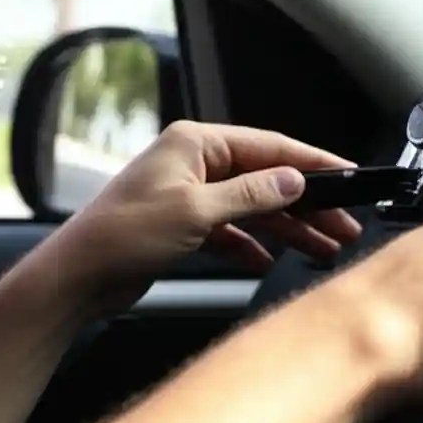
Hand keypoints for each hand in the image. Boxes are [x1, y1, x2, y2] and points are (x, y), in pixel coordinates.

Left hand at [55, 121, 362, 313]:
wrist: (75, 278)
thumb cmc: (121, 236)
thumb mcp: (195, 212)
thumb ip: (250, 195)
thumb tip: (294, 181)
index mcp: (196, 143)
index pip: (270, 146)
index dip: (312, 163)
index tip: (347, 176)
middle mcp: (194, 163)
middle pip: (267, 179)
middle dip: (307, 205)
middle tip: (344, 226)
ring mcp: (189, 194)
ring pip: (253, 208)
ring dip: (288, 229)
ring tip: (323, 249)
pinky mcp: (183, 226)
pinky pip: (231, 230)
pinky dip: (252, 245)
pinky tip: (268, 261)